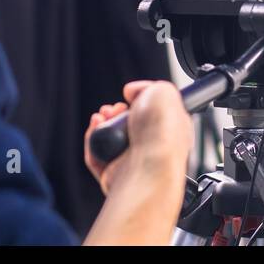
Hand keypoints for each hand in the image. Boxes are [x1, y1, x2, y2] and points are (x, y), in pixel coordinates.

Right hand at [84, 80, 191, 196]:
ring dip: (103, 125)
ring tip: (102, 116)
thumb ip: (147, 87)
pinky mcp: (115, 177)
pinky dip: (92, 141)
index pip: (155, 115)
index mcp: (171, 132)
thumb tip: (132, 92)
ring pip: (112, 142)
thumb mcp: (163, 91)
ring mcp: (134, 164)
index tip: (130, 95)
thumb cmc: (161, 132)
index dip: (139, 102)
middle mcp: (153, 150)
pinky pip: (97, 158)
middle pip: (129, 127)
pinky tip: (95, 127)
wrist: (148, 163)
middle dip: (116, 113)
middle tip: (114, 108)